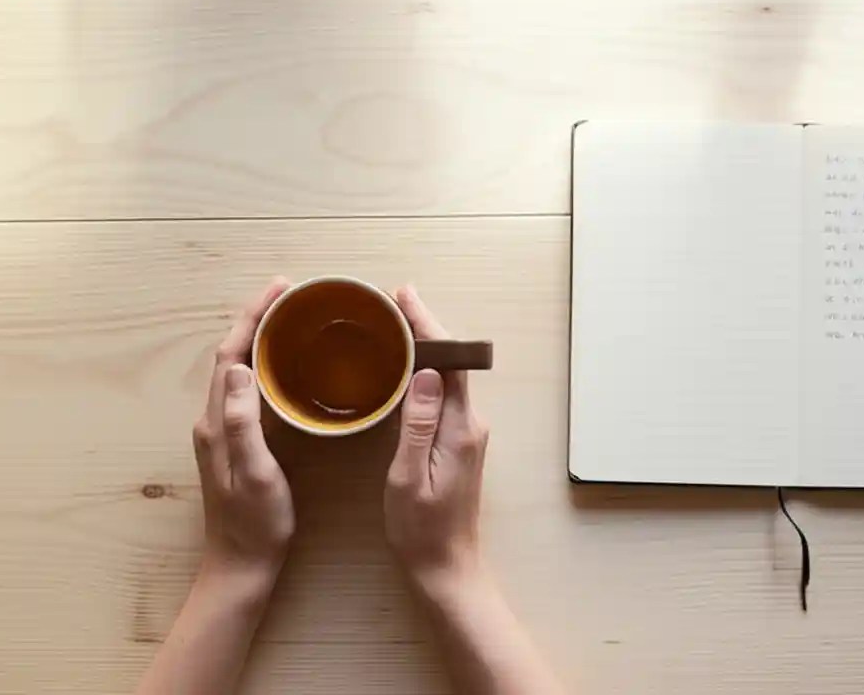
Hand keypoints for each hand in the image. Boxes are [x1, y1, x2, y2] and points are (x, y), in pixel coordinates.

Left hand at [192, 278, 294, 584]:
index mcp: (216, 421)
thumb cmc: (256, 523)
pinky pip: (246, 390)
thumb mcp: (255, 471)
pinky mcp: (233, 442)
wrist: (241, 564)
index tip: (280, 290)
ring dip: (258, 340)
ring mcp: (221, 431)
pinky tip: (284, 368)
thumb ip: (243, 421)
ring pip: (237, 371)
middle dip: (256, 319)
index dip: (253, 317)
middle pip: (231, 355)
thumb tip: (239, 368)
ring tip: (289, 320)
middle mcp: (212, 420)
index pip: (230, 354)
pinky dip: (263, 366)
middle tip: (289, 297)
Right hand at [384, 286, 490, 595]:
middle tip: (394, 302)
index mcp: (459, 428)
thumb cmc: (421, 529)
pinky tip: (405, 365)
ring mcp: (468, 432)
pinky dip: (425, 371)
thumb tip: (424, 372)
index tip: (404, 297)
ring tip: (395, 323)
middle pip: (451, 362)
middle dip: (425, 328)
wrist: (447, 565)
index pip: (448, 362)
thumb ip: (416, 424)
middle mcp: (470, 424)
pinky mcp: (460, 442)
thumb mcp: (407, 477)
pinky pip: (443, 394)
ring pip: (447, 376)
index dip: (428, 325)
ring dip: (425, 346)